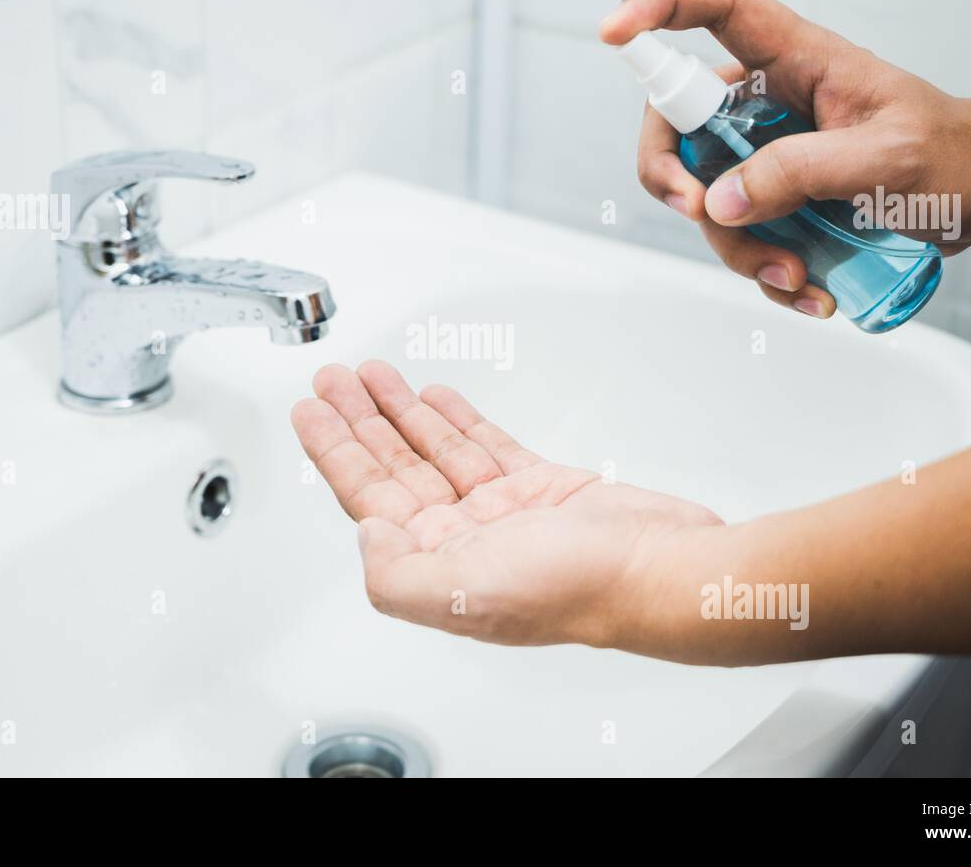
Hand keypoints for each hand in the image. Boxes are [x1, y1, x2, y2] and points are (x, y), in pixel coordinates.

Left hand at [290, 361, 723, 648]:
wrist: (661, 568)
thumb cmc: (579, 590)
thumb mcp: (464, 595)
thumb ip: (396, 574)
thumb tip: (363, 533)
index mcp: (439, 566)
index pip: (368, 498)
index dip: (334, 452)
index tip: (309, 412)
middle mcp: (465, 541)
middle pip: (394, 469)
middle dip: (359, 421)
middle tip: (331, 380)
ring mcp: (503, 514)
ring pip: (435, 451)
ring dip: (400, 411)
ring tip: (372, 375)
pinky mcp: (541, 490)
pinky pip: (483, 446)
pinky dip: (456, 419)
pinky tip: (432, 399)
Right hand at [600, 0, 970, 318]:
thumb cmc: (953, 156)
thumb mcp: (888, 161)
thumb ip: (805, 172)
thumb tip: (723, 201)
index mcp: (797, 60)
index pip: (717, 9)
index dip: (658, 8)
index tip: (614, 32)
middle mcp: (767, 104)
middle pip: (677, 124)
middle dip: (674, 178)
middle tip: (700, 213)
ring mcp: (765, 156)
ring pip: (707, 201)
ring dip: (740, 250)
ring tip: (800, 275)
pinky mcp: (774, 202)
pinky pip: (739, 240)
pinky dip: (766, 275)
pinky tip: (810, 290)